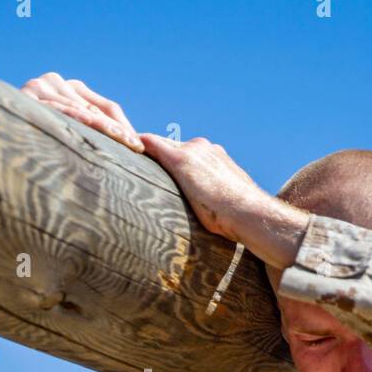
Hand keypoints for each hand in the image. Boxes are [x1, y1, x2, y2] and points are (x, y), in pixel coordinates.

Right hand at [21, 72, 143, 152]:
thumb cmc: (26, 146)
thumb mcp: (63, 136)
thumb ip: (86, 132)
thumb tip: (127, 145)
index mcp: (66, 89)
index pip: (104, 108)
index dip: (123, 128)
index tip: (140, 148)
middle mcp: (54, 81)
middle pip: (97, 109)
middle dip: (118, 131)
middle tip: (138, 147)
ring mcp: (41, 85)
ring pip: (82, 112)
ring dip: (106, 129)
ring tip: (126, 143)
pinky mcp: (30, 94)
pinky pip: (62, 111)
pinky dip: (80, 122)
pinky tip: (97, 132)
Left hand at [137, 133, 308, 267]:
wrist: (249, 213)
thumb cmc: (241, 220)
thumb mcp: (226, 208)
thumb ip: (215, 205)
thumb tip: (214, 226)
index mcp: (217, 158)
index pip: (186, 153)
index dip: (169, 159)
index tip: (156, 169)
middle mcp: (204, 148)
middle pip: (171, 146)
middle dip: (155, 155)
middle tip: (133, 164)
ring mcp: (193, 151)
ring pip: (160, 145)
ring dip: (144, 152)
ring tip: (122, 157)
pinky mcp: (181, 160)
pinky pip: (151, 144)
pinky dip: (137, 145)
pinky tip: (121, 146)